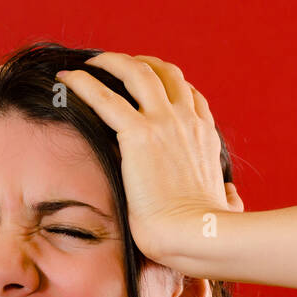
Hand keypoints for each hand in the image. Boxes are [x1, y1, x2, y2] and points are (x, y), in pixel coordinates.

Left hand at [55, 52, 242, 263]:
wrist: (198, 234)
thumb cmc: (206, 230)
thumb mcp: (225, 204)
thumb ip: (227, 195)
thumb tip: (230, 195)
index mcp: (205, 136)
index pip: (190, 95)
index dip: (168, 83)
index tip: (148, 84)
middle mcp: (187, 121)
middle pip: (165, 72)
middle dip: (140, 62)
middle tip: (115, 65)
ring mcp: (164, 123)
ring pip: (136, 72)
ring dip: (111, 62)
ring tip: (89, 64)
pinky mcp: (138, 135)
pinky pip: (104, 97)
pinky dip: (82, 83)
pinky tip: (66, 79)